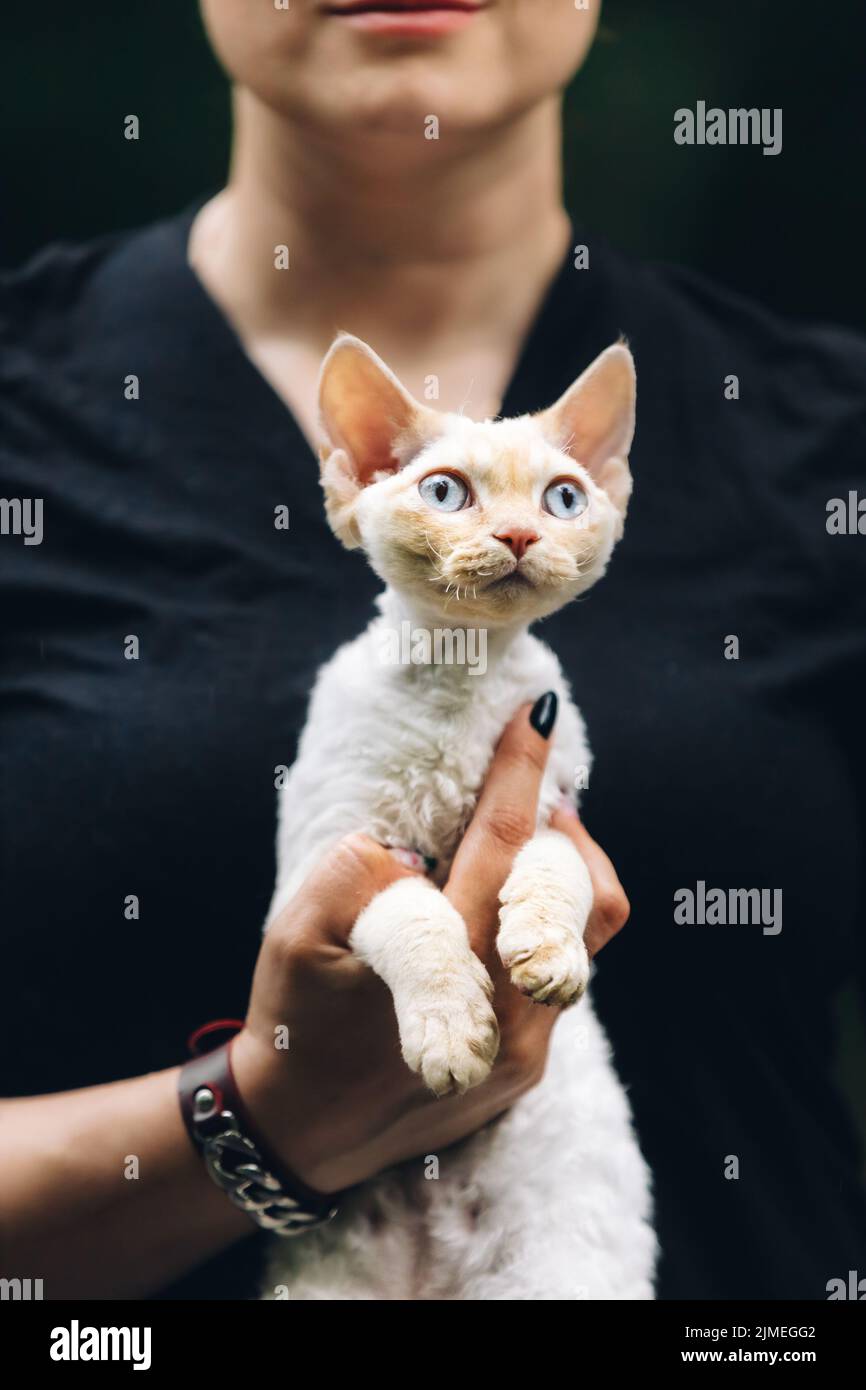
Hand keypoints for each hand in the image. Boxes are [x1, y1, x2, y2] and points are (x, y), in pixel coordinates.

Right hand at [232, 701, 629, 1193]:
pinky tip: (495, 914)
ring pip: (587, 937)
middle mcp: (507, 1014)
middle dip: (561, 824)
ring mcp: (525, 1049)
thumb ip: (357, 874)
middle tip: (531, 793)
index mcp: (451, 972)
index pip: (504, 849)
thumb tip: (419, 851)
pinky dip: (542, 927)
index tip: (535, 718)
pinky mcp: (526, 1069)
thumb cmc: (294, 1025)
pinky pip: (564, 977)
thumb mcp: (297, 935)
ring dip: (560, 877)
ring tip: (520, 850)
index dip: (521, 775)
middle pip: (579, 892)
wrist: (300, 1131)